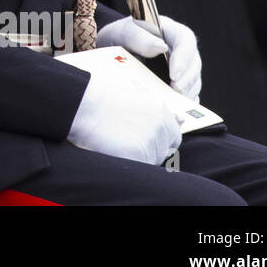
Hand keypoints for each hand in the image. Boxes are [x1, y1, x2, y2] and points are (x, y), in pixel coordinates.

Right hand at [67, 71, 181, 165]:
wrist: (84, 105)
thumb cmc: (103, 100)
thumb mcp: (138, 99)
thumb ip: (162, 112)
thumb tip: (182, 119)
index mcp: (162, 112)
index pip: (174, 138)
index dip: (159, 141)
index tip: (144, 138)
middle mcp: (162, 127)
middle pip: (163, 151)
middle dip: (149, 148)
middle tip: (127, 138)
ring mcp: (151, 142)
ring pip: (151, 161)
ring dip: (138, 155)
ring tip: (118, 139)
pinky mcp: (138, 155)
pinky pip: (139, 167)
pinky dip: (128, 162)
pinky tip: (115, 147)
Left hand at [97, 15, 201, 101]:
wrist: (110, 55)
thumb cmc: (117, 39)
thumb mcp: (121, 34)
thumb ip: (137, 37)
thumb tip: (161, 46)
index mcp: (168, 30)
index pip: (185, 39)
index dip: (184, 57)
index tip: (174, 74)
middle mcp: (179, 48)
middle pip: (194, 62)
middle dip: (187, 79)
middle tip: (175, 91)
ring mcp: (181, 67)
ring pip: (193, 79)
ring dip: (187, 92)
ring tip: (176, 103)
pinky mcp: (179, 83)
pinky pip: (189, 93)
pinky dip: (185, 102)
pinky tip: (177, 110)